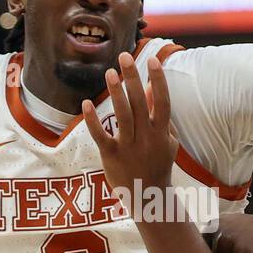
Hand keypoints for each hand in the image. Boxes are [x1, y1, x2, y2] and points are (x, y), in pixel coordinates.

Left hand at [82, 51, 176, 198]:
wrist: (149, 196)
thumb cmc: (157, 163)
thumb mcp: (166, 139)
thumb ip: (158, 114)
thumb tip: (150, 86)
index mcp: (161, 132)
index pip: (163, 101)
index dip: (159, 80)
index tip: (153, 60)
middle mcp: (147, 138)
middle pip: (140, 103)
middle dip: (133, 78)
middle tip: (124, 56)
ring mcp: (129, 147)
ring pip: (123, 116)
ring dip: (116, 93)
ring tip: (110, 73)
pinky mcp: (111, 156)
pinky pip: (101, 136)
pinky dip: (93, 120)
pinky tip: (86, 103)